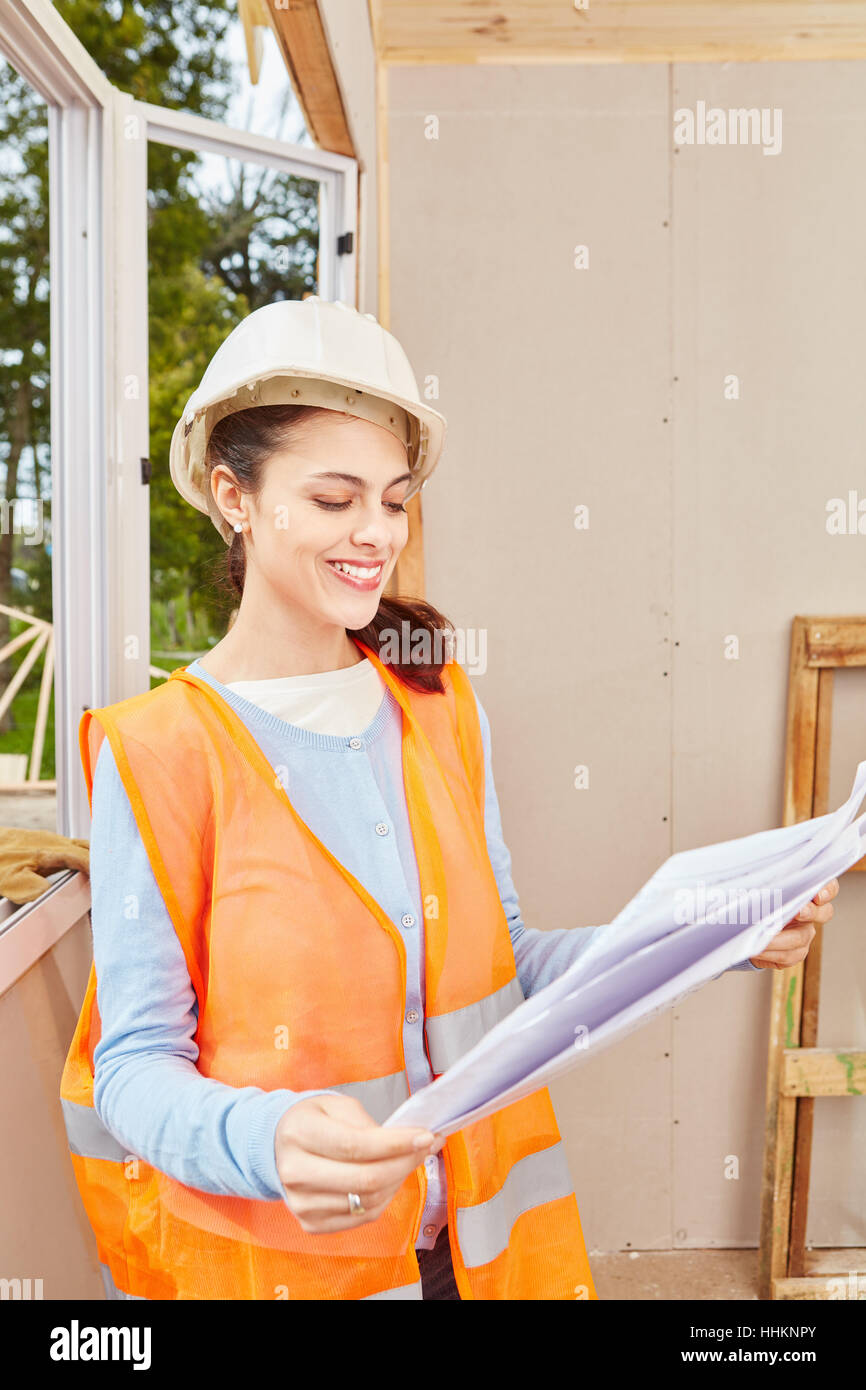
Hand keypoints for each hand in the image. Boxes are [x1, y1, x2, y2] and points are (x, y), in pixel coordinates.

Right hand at [275, 1093, 444, 1232]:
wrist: (278, 1148)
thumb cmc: (312, 1122)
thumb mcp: (336, 1105)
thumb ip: (368, 1124)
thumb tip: (406, 1141)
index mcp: (299, 1134)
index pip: (355, 1146)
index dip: (396, 1144)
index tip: (426, 1135)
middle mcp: (295, 1172)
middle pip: (365, 1179)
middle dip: (405, 1163)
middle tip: (426, 1146)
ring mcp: (301, 1203)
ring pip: (368, 1202)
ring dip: (399, 1180)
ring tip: (409, 1159)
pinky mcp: (311, 1223)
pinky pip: (362, 1217)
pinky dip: (385, 1199)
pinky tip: (391, 1179)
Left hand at [748, 877, 839, 969]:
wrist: (747, 925)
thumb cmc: (757, 900)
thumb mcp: (762, 888)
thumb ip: (768, 884)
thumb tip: (759, 875)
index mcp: (806, 893)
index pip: (828, 888)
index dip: (827, 891)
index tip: (817, 895)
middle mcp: (810, 914)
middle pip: (825, 913)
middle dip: (812, 912)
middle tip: (799, 912)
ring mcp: (804, 934)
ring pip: (801, 938)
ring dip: (779, 938)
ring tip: (761, 935)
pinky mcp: (794, 953)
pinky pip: (787, 956)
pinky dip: (769, 952)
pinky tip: (755, 948)